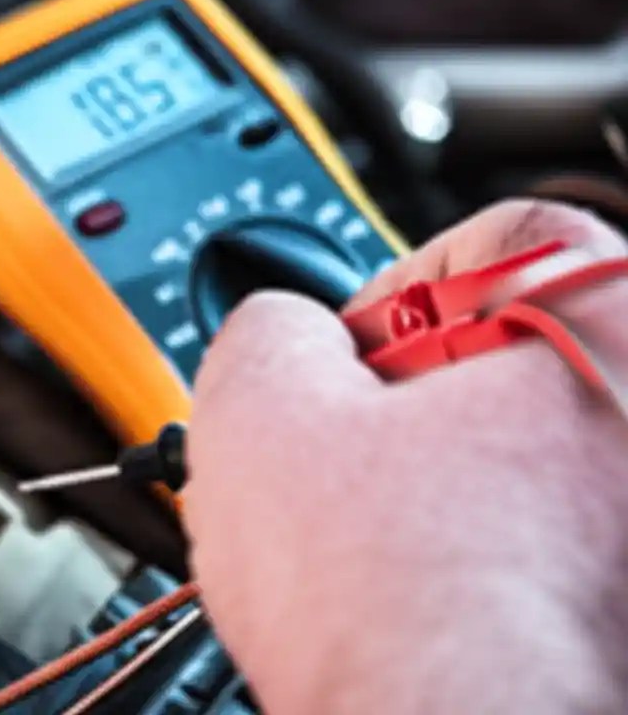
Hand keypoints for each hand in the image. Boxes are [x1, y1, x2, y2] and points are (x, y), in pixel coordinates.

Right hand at [183, 200, 627, 713]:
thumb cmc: (400, 613)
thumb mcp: (260, 415)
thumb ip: (263, 325)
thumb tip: (282, 335)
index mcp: (608, 327)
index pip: (503, 240)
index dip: (393, 291)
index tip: (352, 354)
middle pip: (528, 353)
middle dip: (421, 397)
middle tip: (359, 457)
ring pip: (541, 454)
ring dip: (456, 479)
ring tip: (392, 545)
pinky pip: (563, 537)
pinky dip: (498, 549)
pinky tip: (438, 596)